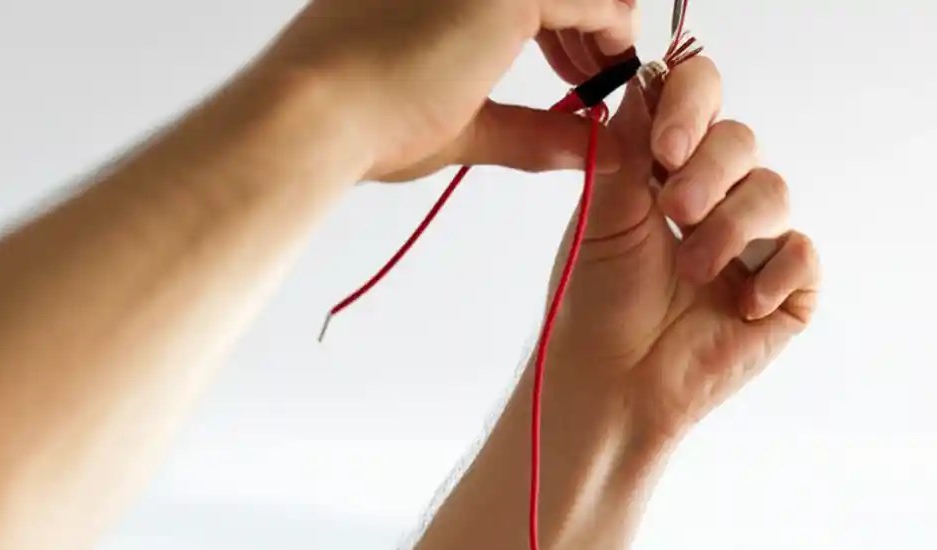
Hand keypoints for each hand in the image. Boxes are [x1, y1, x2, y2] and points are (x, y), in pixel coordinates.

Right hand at [265, 0, 636, 181]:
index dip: (561, 18)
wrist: (322, 115)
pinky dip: (614, 32)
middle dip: (589, 16)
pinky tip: (615, 60)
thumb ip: (530, 127)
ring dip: (606, 22)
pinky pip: (596, 1)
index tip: (575, 64)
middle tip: (600, 68)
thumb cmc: (366, 120)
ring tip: (605, 70)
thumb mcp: (466, 121)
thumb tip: (588, 148)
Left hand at [547, 56, 821, 444]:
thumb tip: (647, 80)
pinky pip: (802, 255)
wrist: (613, 380)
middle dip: (709, 173)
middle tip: (674, 210)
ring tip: (692, 272)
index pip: (700, 98)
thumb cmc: (598, 301)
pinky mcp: (784, 290)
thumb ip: (626, 145)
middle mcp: (717, 195)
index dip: (692, 107)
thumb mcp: (603, 214)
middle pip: (742, 140)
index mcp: (670, 166)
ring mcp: (754, 242)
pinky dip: (772, 275)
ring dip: (730, 230)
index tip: (666, 146)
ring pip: (773, 192)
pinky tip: (738, 305)